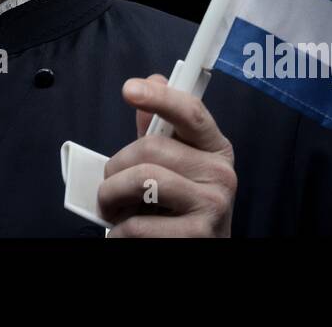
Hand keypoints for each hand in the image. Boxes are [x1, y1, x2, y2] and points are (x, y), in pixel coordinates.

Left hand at [97, 74, 236, 236]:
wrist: (201, 251)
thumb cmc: (180, 208)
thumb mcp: (175, 167)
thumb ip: (160, 131)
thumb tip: (153, 81)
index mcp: (216, 149)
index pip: (190, 112)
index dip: (160, 97)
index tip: (130, 89)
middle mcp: (221, 174)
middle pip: (150, 148)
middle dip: (115, 167)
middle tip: (110, 187)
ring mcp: (212, 206)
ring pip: (141, 181)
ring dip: (112, 197)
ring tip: (113, 209)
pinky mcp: (197, 236)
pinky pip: (138, 225)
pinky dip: (119, 232)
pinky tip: (125, 233)